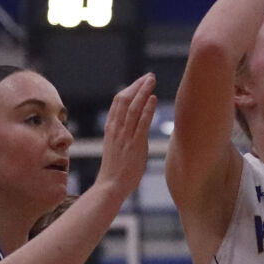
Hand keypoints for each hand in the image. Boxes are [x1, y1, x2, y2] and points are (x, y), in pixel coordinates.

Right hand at [93, 73, 157, 196]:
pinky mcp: (134, 144)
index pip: (118, 103)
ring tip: (152, 81)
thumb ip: (122, 137)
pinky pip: (141, 123)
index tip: (139, 82)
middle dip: (137, 86)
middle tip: (149, 77)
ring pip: (133, 108)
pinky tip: (153, 99)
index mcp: (111, 129)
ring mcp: (125, 136)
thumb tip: (133, 130)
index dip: (129, 90)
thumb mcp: (117, 148)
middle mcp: (116, 129)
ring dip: (143, 92)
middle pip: (125, 100)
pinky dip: (147, 109)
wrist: (110, 186)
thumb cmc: (116, 171)